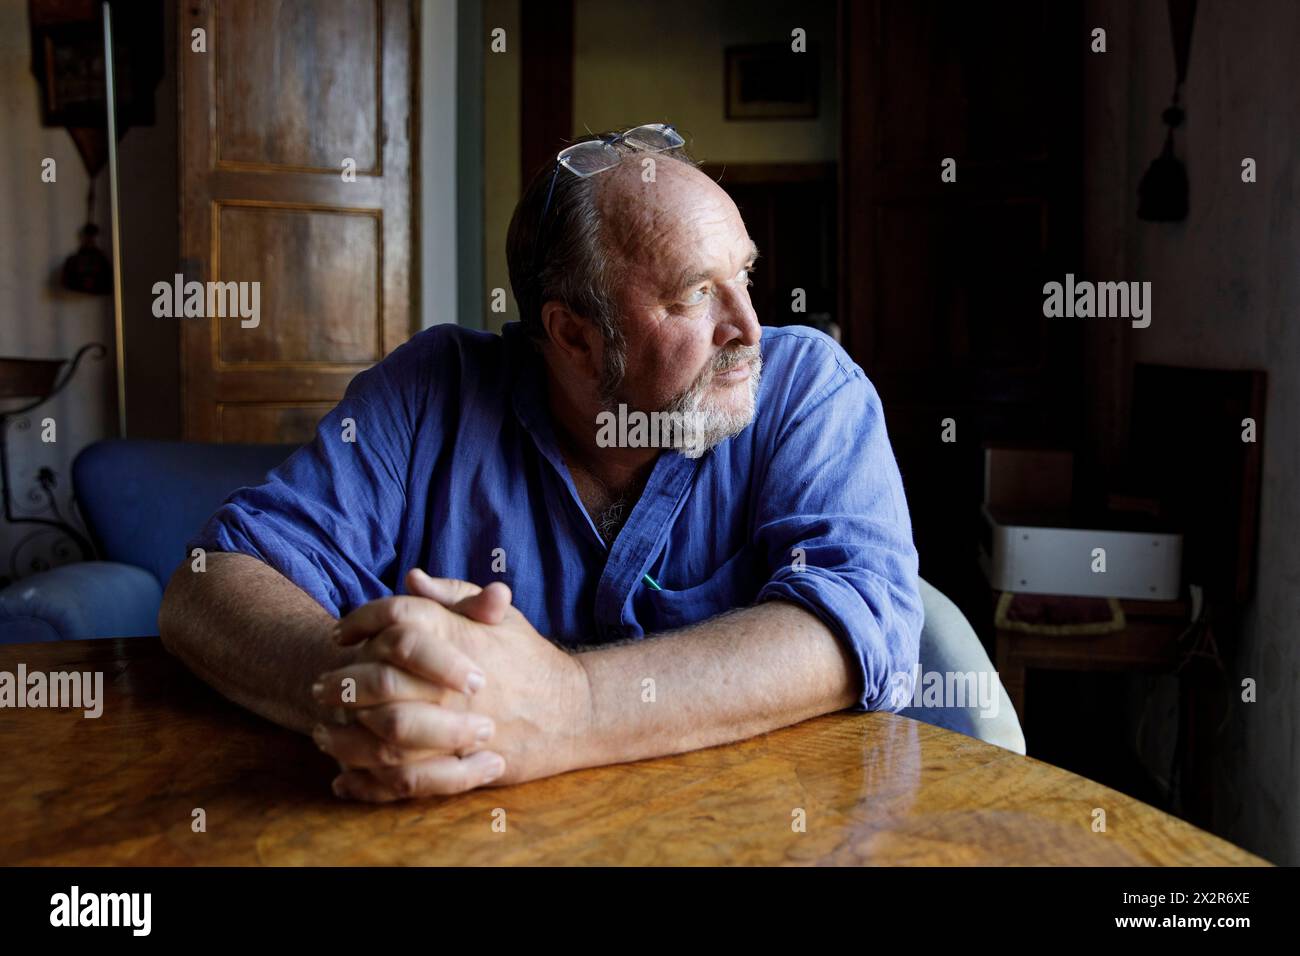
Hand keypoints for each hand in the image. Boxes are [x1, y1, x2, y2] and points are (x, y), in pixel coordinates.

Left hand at [312, 570, 590, 800]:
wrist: (571, 711)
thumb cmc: (530, 659)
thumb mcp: (500, 617)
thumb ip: (453, 594)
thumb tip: (411, 578)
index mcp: (458, 634)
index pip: (393, 618)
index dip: (358, 621)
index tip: (340, 633)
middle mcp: (451, 680)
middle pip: (376, 678)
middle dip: (340, 682)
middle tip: (320, 687)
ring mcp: (453, 726)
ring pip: (380, 733)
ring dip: (343, 734)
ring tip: (325, 731)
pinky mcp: (457, 765)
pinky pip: (397, 778)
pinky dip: (364, 780)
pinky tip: (345, 775)